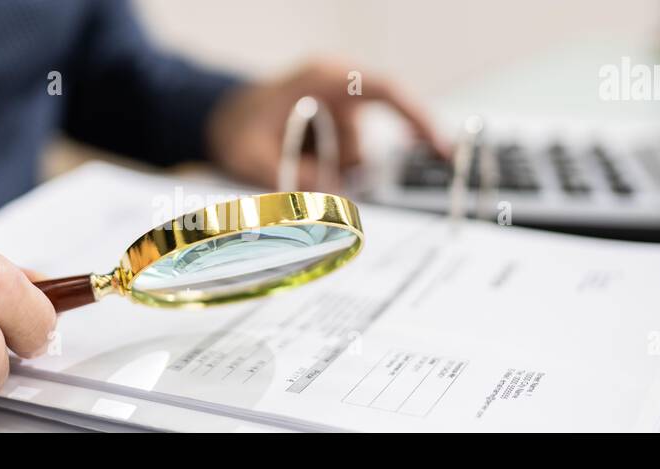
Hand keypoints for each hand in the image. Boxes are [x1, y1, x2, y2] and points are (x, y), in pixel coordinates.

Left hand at [207, 59, 443, 190]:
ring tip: (282, 169)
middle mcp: (338, 88)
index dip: (417, 116)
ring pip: (355, 159)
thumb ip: (287, 178)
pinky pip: (344, 162)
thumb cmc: (234, 128)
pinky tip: (294, 166)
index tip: (439, 147)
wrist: (220, 119)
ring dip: (327, 177)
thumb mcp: (251, 155)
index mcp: (323, 77)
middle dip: (344, 173)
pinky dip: (325, 175)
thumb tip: (328, 200)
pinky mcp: (336, 128)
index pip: (385, 90)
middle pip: (366, 139)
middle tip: (314, 191)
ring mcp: (338, 109)